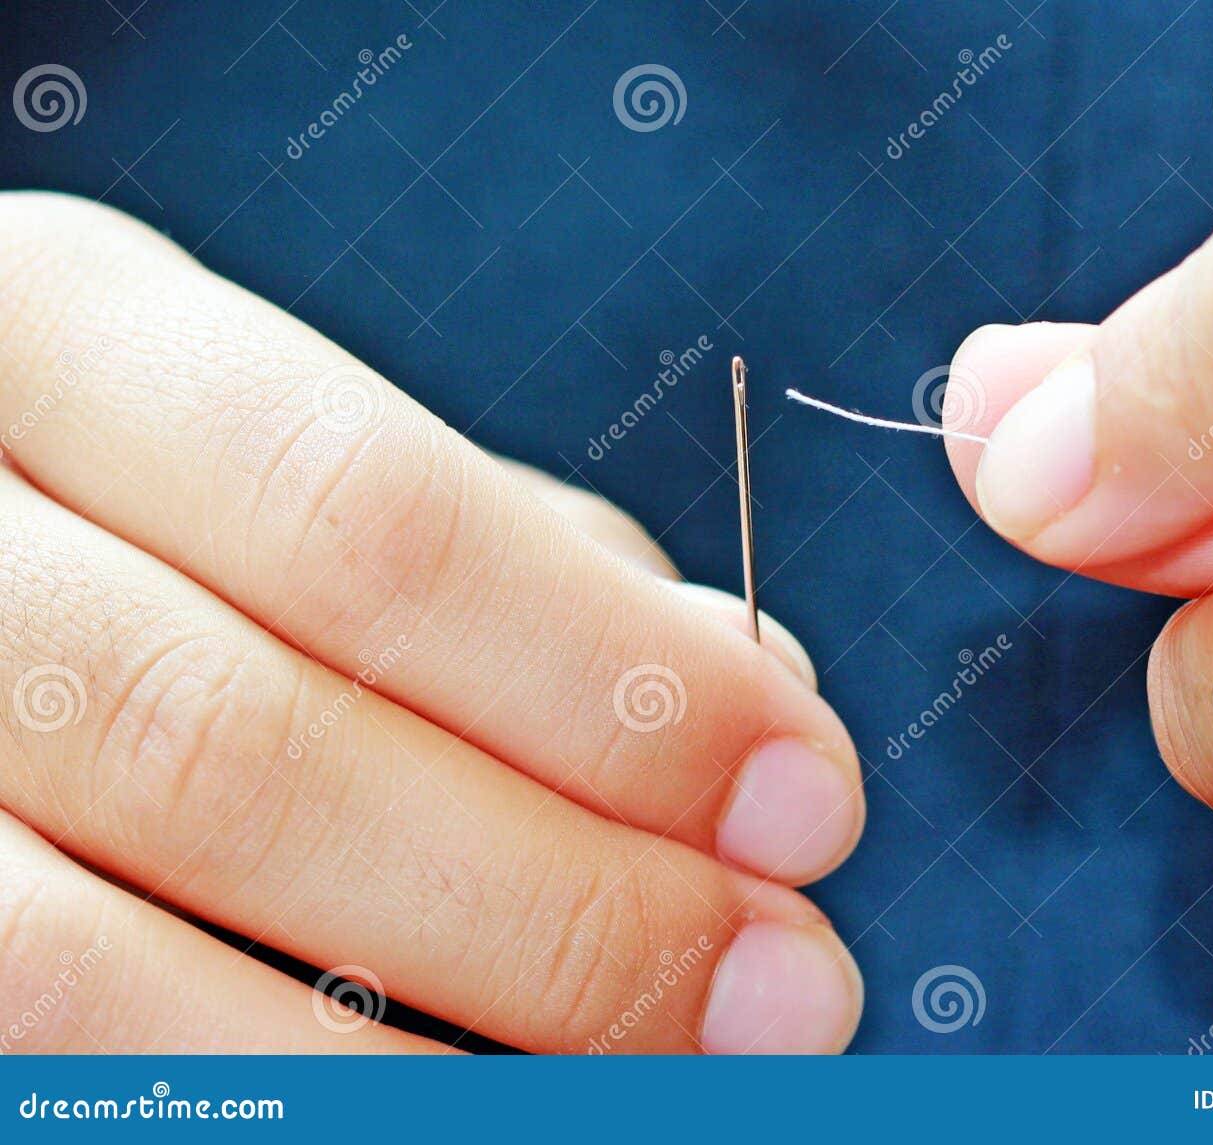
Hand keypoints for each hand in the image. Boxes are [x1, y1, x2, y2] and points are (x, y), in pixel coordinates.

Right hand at [0, 193, 862, 1053]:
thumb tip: (754, 682)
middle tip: (782, 991)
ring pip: (93, 976)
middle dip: (563, 903)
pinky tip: (458, 1103)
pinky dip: (285, 1109)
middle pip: (241, 755)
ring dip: (421, 1069)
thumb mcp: (310, 458)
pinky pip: (61, 1082)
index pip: (360, 516)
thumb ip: (521, 560)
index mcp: (62, 339)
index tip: (808, 801)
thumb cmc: (181, 509)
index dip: (611, 683)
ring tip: (657, 1085)